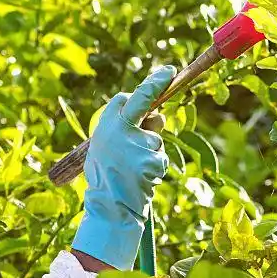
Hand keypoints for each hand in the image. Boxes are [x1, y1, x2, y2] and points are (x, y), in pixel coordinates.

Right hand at [71, 66, 173, 270]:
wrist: (108, 206)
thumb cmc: (106, 177)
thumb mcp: (106, 148)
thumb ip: (125, 131)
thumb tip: (156, 117)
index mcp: (106, 125)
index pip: (127, 99)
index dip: (149, 88)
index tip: (167, 73)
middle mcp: (121, 129)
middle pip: (145, 103)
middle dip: (157, 83)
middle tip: (170, 71)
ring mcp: (137, 144)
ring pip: (156, 140)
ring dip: (151, 153)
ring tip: (134, 171)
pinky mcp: (151, 159)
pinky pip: (160, 158)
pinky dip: (155, 168)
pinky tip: (141, 178)